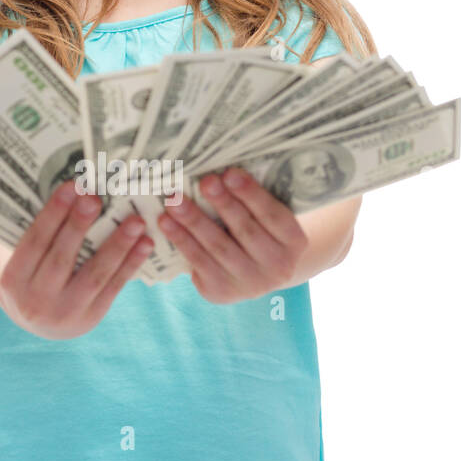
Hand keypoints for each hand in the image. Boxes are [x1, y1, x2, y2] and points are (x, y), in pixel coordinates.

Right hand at [0, 180, 153, 338]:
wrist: (41, 324)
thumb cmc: (35, 276)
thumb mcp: (27, 260)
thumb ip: (45, 234)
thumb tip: (77, 192)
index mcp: (13, 280)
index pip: (34, 242)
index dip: (53, 213)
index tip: (70, 186)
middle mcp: (36, 301)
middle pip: (61, 258)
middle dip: (78, 225)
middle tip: (95, 197)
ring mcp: (65, 313)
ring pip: (94, 275)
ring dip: (117, 245)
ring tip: (135, 221)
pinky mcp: (91, 317)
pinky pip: (113, 287)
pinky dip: (130, 264)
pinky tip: (145, 244)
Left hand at [157, 168, 308, 302]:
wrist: (255, 273)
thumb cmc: (258, 230)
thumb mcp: (266, 217)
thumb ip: (251, 198)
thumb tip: (219, 169)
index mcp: (295, 242)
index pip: (273, 215)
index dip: (251, 194)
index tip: (230, 173)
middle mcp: (278, 267)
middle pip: (245, 231)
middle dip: (222, 204)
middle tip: (204, 181)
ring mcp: (250, 284)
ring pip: (218, 247)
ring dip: (194, 221)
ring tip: (175, 201)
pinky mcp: (222, 292)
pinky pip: (199, 263)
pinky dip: (181, 241)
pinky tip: (166, 223)